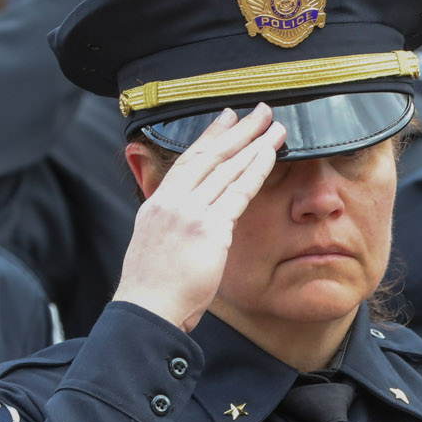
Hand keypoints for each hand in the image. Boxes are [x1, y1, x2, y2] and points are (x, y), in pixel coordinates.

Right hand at [113, 105, 285, 330]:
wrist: (148, 310)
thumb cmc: (153, 290)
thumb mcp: (153, 246)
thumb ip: (168, 225)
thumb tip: (179, 221)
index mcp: (157, 205)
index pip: (186, 161)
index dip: (209, 137)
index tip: (225, 119)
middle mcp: (172, 202)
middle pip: (209, 156)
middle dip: (237, 131)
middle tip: (258, 111)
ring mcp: (190, 213)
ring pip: (226, 169)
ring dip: (253, 144)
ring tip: (274, 126)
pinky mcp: (209, 229)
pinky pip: (238, 192)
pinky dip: (256, 169)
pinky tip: (270, 154)